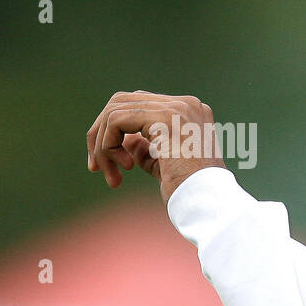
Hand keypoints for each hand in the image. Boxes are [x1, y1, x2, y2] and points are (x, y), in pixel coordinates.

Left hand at [87, 90, 226, 203]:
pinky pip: (116, 120)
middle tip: (95, 167)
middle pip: (121, 102)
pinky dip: (107, 145)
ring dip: (102, 145)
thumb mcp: (165, 165)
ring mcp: (177, 107)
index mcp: (190, 112)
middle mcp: (186, 103)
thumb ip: (146, 147)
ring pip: (114, 111)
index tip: (107, 166)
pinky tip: (123, 167)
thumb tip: (124, 140)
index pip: (138, 105)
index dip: (114, 132)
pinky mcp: (164, 117)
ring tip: (111, 175)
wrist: (209, 203)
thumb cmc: (191, 191)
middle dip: (100, 135)